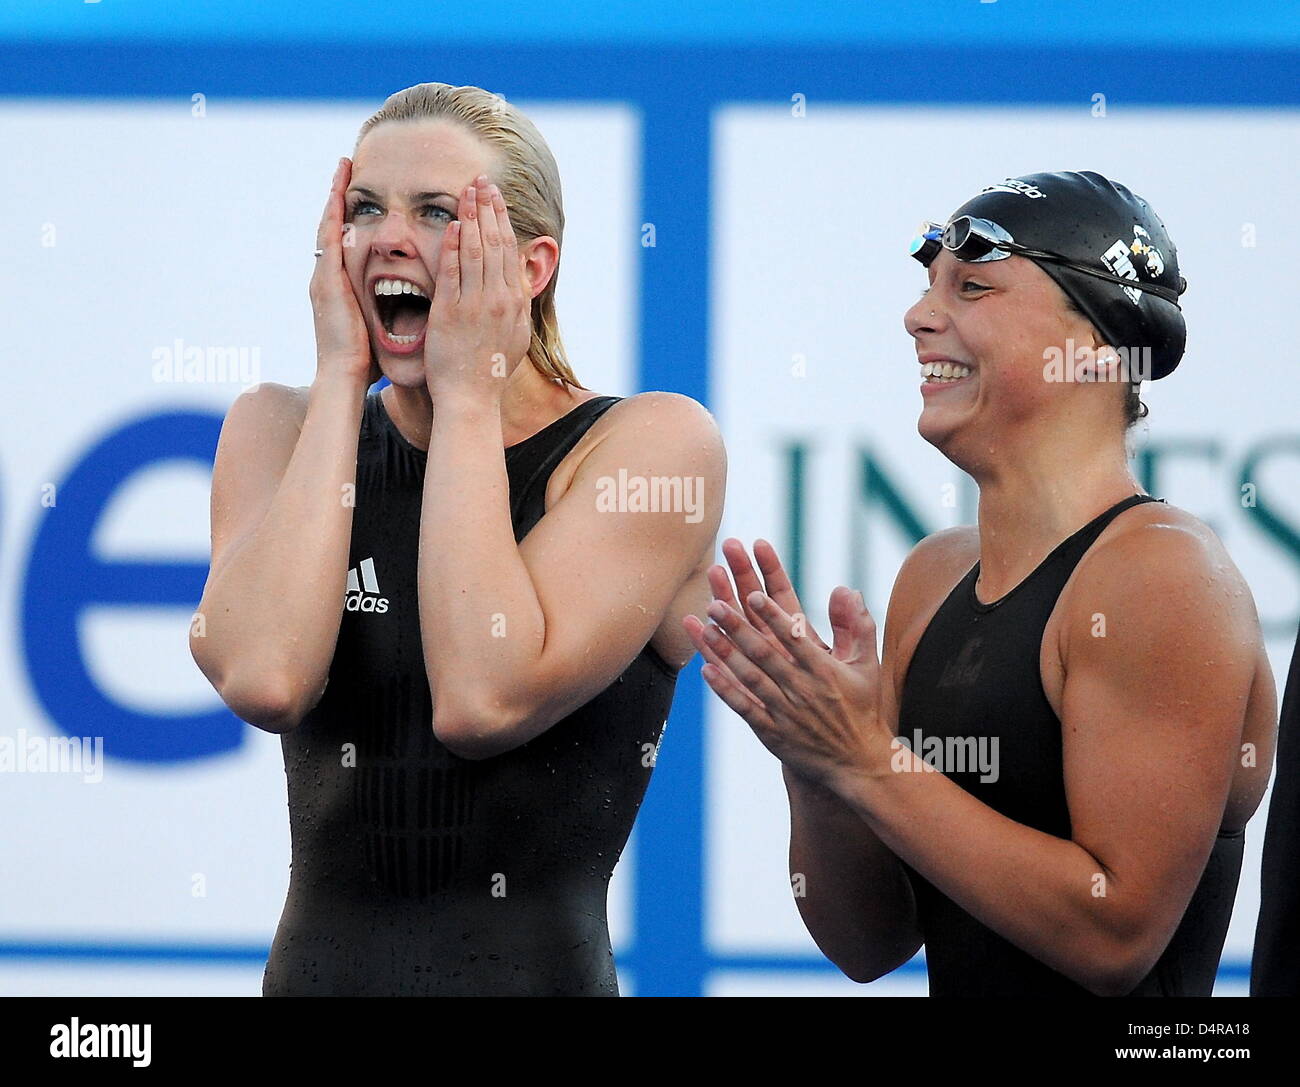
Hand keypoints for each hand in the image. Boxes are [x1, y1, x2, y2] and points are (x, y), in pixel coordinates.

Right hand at [310, 158, 378, 386]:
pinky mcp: (326, 279)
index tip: (361, 196)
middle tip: (345, 168)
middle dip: (339, 198)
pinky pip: (329, 237)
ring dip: (335, 196)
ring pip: (329, 225)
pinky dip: (334, 212)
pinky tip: (339, 191)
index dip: (352, 219)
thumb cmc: (365, 361)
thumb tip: (416, 312)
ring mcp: (324, 276)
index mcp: (340, 288)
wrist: (344, 375)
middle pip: (334, 227)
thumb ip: (392, 315)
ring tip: (341, 168)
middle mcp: (327, 277)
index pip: (347, 244)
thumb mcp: (381, 329)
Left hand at [421, 174, 532, 401]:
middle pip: (494, 243)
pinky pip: (453, 273)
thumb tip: (518, 280)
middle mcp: (498, 299)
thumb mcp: (515, 335)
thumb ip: (516, 304)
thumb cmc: (490, 370)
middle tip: (481, 181)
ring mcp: (475, 305)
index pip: (508, 250)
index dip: (501, 219)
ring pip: (476, 252)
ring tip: (466, 192)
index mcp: (514, 302)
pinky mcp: (451, 313)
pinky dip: (454, 247)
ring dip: (471, 218)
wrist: (472, 397)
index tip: (495, 197)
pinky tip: (452, 225)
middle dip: (488, 208)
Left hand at [682, 538, 887, 790]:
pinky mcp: (772, 733)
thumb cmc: (861, 707)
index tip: (753, 595)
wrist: (857, 763)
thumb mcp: (868, 665)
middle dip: (738, 627)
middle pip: (765, 653)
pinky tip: (706, 670)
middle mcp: (803, 689)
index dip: (773, 616)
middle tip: (716, 604)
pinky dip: (725, 690)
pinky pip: (744, 708)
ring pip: (750, 678)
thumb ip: (858, 625)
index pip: (795, 637)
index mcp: (824, 670)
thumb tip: (846, 588)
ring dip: (725, 653)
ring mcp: (785, 712)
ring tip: (705, 628)